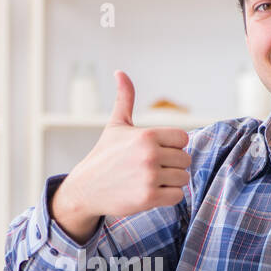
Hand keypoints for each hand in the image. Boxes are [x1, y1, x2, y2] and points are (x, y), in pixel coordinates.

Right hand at [51, 70, 191, 243]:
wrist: (86, 189)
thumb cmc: (104, 156)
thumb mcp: (115, 126)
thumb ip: (125, 99)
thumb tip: (119, 72)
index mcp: (146, 135)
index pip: (182, 139)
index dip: (172, 146)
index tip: (157, 151)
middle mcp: (149, 155)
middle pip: (184, 159)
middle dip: (172, 165)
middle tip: (152, 168)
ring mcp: (150, 177)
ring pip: (183, 178)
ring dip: (171, 182)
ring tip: (151, 180)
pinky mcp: (149, 197)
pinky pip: (177, 196)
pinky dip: (168, 196)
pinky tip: (151, 192)